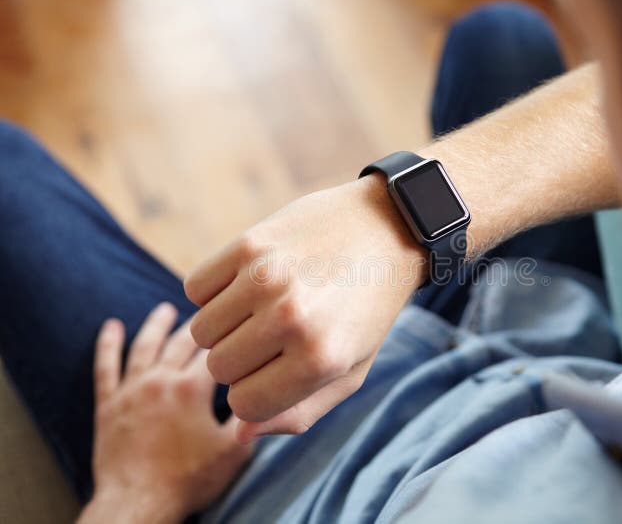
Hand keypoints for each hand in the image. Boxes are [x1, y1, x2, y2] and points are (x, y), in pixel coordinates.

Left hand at [79, 303, 252, 523]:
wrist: (137, 505)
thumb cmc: (187, 480)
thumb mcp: (233, 452)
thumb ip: (250, 421)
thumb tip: (269, 397)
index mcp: (191, 389)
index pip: (214, 352)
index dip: (229, 337)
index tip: (239, 325)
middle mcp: (160, 381)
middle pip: (180, 342)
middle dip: (197, 325)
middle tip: (208, 310)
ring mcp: (132, 391)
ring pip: (144, 347)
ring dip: (156, 325)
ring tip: (165, 309)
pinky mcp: (109, 405)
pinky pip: (106, 368)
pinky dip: (107, 345)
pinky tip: (111, 328)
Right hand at [184, 176, 425, 441]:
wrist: (388, 229)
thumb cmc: (368, 309)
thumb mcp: (351, 370)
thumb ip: (300, 412)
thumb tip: (242, 433)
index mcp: (321, 359)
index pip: (243, 405)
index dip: (255, 393)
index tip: (276, 372)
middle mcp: (292, 319)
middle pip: (218, 367)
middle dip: (239, 360)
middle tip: (271, 337)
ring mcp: (267, 278)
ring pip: (199, 331)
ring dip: (223, 327)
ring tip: (259, 310)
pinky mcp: (249, 242)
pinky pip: (194, 288)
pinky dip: (213, 292)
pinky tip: (247, 284)